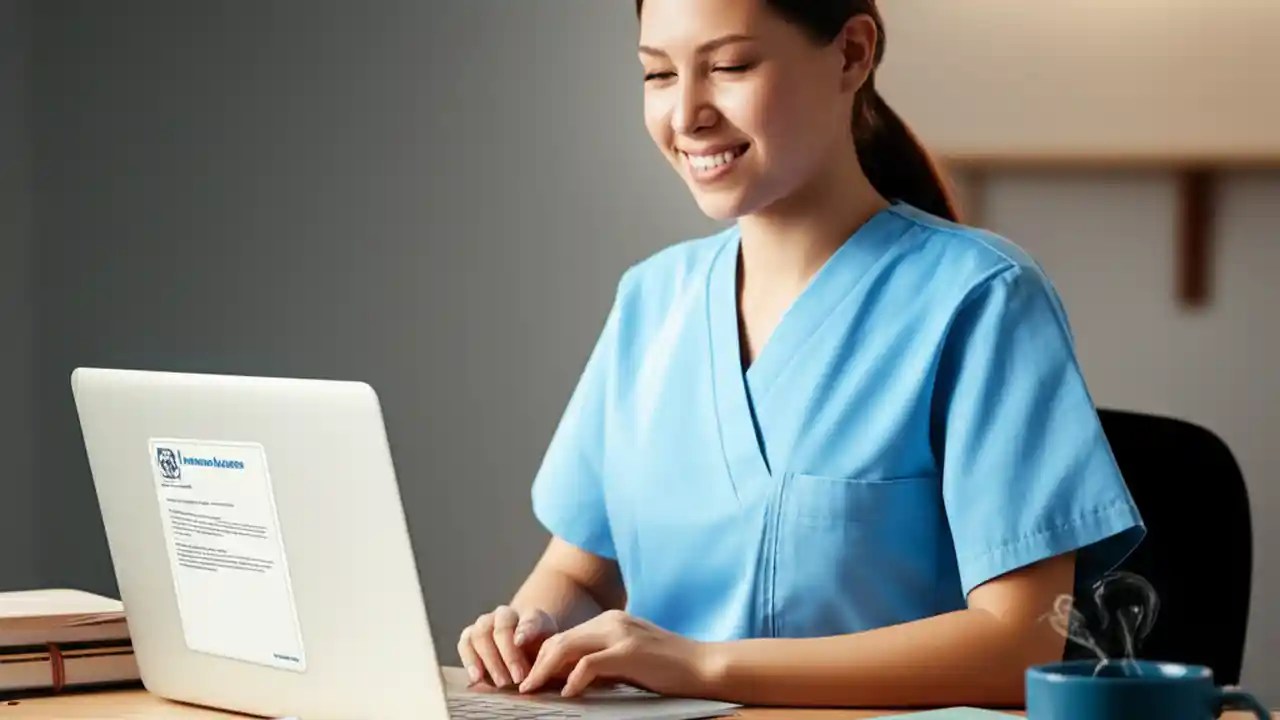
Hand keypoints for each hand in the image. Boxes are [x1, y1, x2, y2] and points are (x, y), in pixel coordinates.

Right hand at [458, 605, 557, 687]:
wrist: (523, 649)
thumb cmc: (538, 651)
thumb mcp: (551, 649)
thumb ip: (546, 648)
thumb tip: (523, 648)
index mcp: (529, 615)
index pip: (529, 620)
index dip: (525, 630)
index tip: (521, 642)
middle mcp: (503, 615)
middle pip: (501, 629)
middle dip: (509, 655)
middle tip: (518, 678)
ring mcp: (484, 624)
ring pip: (480, 635)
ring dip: (489, 660)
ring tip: (500, 683)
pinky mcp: (469, 637)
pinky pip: (464, 644)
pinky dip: (469, 660)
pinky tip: (476, 678)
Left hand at [518, 609, 712, 697]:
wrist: (702, 666)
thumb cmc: (668, 668)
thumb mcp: (629, 660)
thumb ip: (602, 663)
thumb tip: (569, 680)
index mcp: (610, 621)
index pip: (565, 637)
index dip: (542, 658)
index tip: (530, 679)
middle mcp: (611, 621)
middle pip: (559, 640)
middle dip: (536, 664)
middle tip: (523, 687)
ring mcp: (619, 633)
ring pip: (567, 647)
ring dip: (545, 671)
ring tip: (532, 690)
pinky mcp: (628, 651)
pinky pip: (589, 664)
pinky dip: (573, 679)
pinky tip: (568, 693)